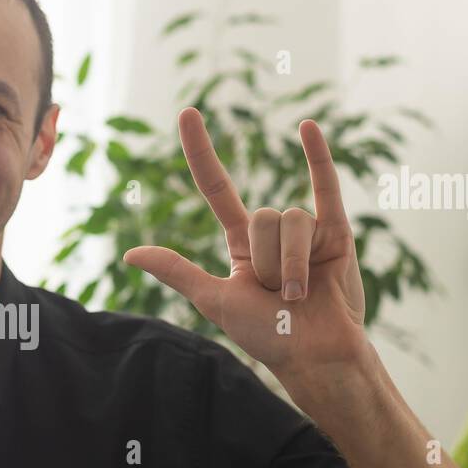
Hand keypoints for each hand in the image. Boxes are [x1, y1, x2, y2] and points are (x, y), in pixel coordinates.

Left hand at [124, 108, 369, 380]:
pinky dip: (318, 157)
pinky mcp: (337, 232)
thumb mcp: (215, 301)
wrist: (315, 355)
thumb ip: (178, 272)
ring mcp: (306, 230)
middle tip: (276, 296)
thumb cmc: (267, 335)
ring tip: (300, 295)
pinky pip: (327, 188)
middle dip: (266, 262)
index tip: (188, 112)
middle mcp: (273, 232)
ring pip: (289, 221)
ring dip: (291, 265)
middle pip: (260, 218)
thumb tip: (131, 254)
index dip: (201, 151)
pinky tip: (307, 126)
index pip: (217, 187)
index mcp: (241, 245)